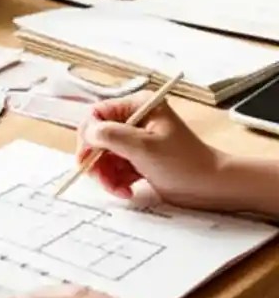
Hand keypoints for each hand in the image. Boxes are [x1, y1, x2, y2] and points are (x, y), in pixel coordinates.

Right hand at [76, 92, 225, 207]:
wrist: (211, 187)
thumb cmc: (186, 163)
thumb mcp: (145, 147)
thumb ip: (112, 136)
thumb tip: (87, 132)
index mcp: (138, 107)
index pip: (97, 114)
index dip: (88, 136)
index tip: (87, 157)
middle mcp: (134, 120)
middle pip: (97, 138)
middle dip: (97, 162)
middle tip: (101, 179)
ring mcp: (135, 140)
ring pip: (102, 156)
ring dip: (106, 175)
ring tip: (119, 189)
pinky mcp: (137, 159)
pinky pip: (113, 168)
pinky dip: (115, 181)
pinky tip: (126, 190)